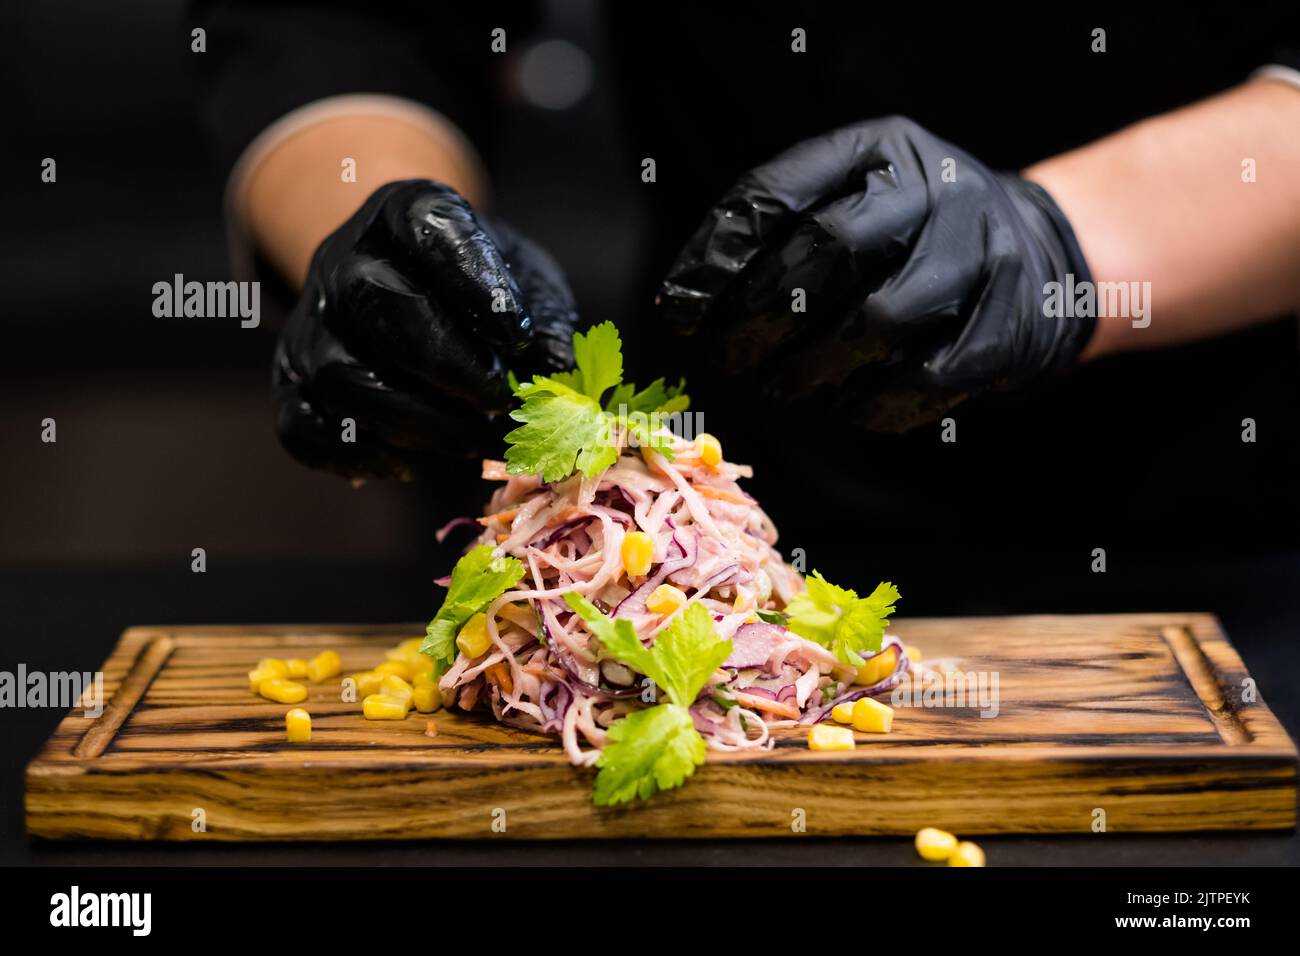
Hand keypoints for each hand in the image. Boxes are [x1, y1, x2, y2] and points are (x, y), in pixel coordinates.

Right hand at [274, 180, 577, 478]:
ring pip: (341, 378)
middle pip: (378, 307)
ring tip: (470, 439)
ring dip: (415, 423)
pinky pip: (304, 430)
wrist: (400, 282)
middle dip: (447, 368)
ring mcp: (308, 322)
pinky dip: (360, 457)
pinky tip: (414, 462)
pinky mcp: (287, 381)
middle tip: (499, 402)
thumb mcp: (522, 276)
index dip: (474, 281)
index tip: (517, 333)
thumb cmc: (476, 284)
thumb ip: (544, 315)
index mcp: (404, 210)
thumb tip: (556, 365)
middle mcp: (343, 259)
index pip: (430, 226)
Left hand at [656, 117, 1094, 430]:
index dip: (717, 257)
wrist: (1042, 257)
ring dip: (813, 366)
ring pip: (878, 317)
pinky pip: (928, 375)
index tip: (680, 310)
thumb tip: (685, 306)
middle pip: (827, 250)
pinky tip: (845, 409)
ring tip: (781, 388)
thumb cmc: (913, 241)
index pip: (776, 194)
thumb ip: (781, 236)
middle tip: (729, 359)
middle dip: (762, 316)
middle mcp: (932, 189)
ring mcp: (978, 254)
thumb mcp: (855, 201)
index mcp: (876, 150)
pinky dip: (873, 403)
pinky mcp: (1007, 324)